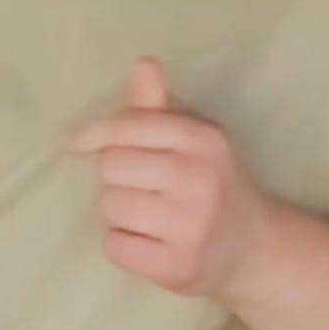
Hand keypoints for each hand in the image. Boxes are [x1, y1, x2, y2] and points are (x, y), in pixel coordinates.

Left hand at [70, 58, 277, 297]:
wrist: (254, 248)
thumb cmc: (212, 182)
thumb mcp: (194, 138)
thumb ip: (160, 106)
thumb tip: (143, 64)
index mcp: (203, 139)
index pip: (126, 126)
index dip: (93, 134)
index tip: (74, 143)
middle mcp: (199, 179)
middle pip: (110, 166)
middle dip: (116, 177)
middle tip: (142, 187)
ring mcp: (189, 225)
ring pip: (109, 206)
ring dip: (118, 212)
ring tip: (148, 215)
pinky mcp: (176, 265)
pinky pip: (115, 245)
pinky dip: (122, 244)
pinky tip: (149, 241)